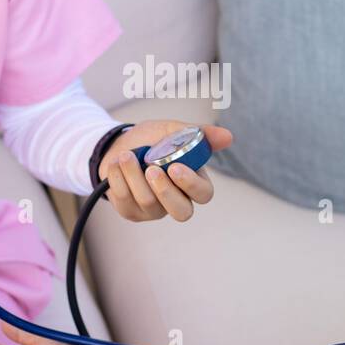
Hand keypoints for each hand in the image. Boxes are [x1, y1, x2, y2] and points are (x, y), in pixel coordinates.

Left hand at [100, 120, 232, 221]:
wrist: (119, 144)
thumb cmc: (151, 140)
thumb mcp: (173, 131)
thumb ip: (198, 134)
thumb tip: (228, 137)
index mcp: (192, 182)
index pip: (203, 194)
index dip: (191, 184)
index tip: (174, 167)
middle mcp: (176, 200)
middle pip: (181, 212)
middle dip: (166, 192)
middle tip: (151, 170)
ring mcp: (153, 210)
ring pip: (148, 203)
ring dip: (134, 175)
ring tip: (126, 155)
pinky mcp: (131, 212)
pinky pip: (125, 201)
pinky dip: (118, 178)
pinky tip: (116, 163)